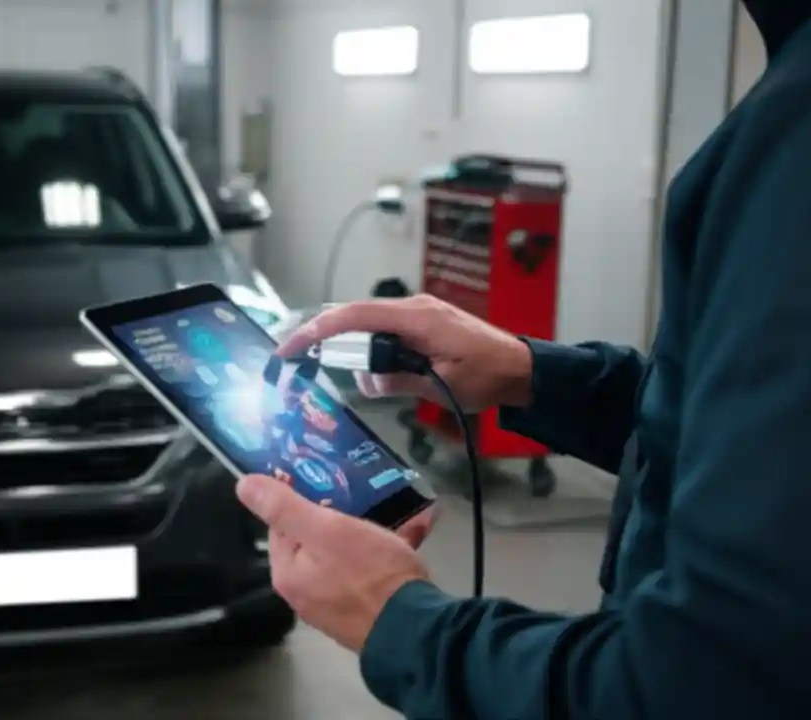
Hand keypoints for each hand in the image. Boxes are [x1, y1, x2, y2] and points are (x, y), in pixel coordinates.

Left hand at [237, 474, 430, 651]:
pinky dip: (373, 557)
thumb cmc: (369, 573)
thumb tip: (242, 485)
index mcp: (287, 573)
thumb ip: (284, 507)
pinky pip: (360, 574)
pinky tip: (394, 543)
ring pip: (337, 557)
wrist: (414, 628)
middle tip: (357, 497)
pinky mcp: (360, 613)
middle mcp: (302, 594)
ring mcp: (331, 607)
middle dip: (331, 517)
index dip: (300, 500)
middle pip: (309, 542)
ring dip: (355, 535)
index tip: (325, 482)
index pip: (280, 525)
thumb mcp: (325, 530)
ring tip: (379, 515)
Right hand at [277, 295, 533, 410]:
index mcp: (416, 317)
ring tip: (392, 384)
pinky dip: (378, 355)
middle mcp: (412, 308)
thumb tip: (367, 380)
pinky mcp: (420, 324)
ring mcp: (416, 314)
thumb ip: (399, 379)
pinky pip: (385, 334)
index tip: (290, 347)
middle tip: (325, 370)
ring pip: (369, 330)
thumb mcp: (441, 385)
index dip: (317, 330)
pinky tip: (393, 376)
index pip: (354, 316)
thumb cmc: (488, 375)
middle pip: (355, 319)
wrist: (520, 368)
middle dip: (336, 346)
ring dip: (366, 359)